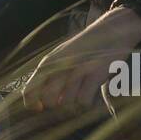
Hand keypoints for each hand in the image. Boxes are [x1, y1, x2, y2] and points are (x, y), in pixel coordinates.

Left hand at [21, 7, 140, 112]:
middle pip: (48, 101)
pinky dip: (87, 101)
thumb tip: (41, 104)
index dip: (32, 104)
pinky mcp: (94, 75)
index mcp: (48, 62)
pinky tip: (92, 90)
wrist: (111, 31)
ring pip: (67, 102)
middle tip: (67, 98)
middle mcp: (60, 66)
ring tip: (83, 87)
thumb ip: (50, 78)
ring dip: (74, 101)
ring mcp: (77, 70)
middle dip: (56, 105)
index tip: (39, 108)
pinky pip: (84, 101)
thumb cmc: (84, 49)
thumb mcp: (61, 58)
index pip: (29, 91)